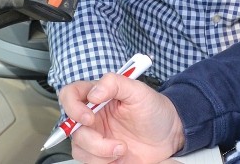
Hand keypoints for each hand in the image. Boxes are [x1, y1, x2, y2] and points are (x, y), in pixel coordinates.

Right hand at [60, 72, 184, 163]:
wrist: (169, 136)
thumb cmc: (155, 110)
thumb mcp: (139, 91)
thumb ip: (115, 84)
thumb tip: (93, 93)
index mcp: (98, 97)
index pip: (70, 95)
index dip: (72, 106)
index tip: (89, 117)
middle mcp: (92, 116)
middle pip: (70, 127)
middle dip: (91, 139)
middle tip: (113, 143)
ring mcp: (95, 136)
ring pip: (78, 147)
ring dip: (100, 152)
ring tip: (122, 149)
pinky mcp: (100, 155)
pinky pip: (87, 161)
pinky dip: (102, 161)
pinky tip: (119, 156)